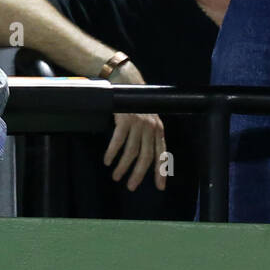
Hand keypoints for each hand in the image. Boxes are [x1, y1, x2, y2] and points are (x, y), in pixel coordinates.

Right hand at [102, 61, 166, 190]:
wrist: (126, 82)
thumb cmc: (135, 104)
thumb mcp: (148, 120)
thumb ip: (148, 136)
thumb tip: (144, 158)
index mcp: (159, 129)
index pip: (161, 154)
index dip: (161, 171)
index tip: (159, 187)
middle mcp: (151, 127)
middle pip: (146, 157)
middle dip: (139, 174)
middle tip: (131, 186)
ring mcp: (138, 123)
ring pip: (132, 152)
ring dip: (123, 167)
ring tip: (116, 176)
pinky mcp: (125, 119)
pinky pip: (118, 142)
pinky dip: (112, 153)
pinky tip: (108, 161)